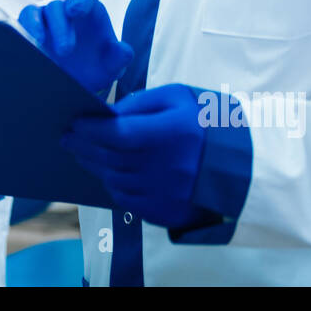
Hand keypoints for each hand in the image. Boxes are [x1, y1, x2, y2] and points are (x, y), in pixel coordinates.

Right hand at [19, 0, 133, 94]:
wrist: (76, 82)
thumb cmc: (96, 66)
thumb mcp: (111, 66)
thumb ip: (119, 57)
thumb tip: (124, 50)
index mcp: (88, 10)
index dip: (79, 0)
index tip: (76, 10)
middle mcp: (64, 10)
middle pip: (58, 6)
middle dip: (61, 26)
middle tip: (66, 50)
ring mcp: (43, 18)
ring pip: (35, 11)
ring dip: (36, 26)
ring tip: (39, 45)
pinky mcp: (26, 30)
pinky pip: (20, 24)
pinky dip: (22, 31)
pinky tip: (27, 47)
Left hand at [63, 84, 213, 228]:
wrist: (242, 167)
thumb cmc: (206, 124)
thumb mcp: (179, 98)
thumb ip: (141, 102)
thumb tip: (108, 113)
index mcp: (172, 132)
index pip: (118, 133)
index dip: (91, 128)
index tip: (75, 121)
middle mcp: (166, 166)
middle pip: (109, 158)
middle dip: (83, 145)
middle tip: (68, 137)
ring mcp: (164, 193)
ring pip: (113, 179)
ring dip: (94, 165)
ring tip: (83, 152)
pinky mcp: (164, 211)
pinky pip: (125, 199)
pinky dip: (111, 184)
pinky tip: (107, 172)